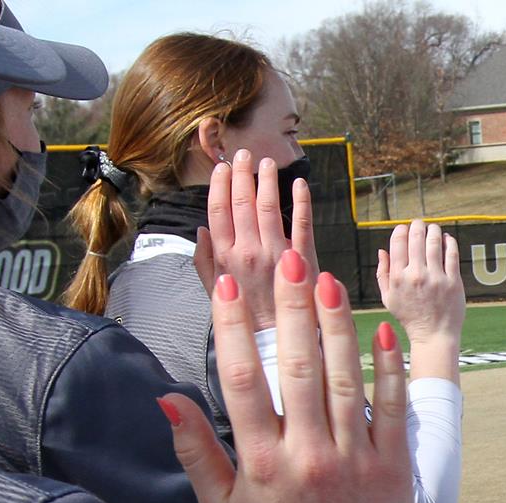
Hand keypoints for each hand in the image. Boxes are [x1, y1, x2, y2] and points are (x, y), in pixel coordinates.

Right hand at [165, 253, 411, 502]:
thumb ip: (196, 452)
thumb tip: (166, 397)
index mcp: (261, 464)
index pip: (242, 383)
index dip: (234, 331)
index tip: (228, 287)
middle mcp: (307, 457)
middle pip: (296, 369)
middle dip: (291, 309)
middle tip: (288, 258)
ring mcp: (354, 461)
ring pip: (343, 381)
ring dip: (336, 326)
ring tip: (328, 279)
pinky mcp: (393, 468)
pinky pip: (391, 411)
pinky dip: (386, 370)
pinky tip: (379, 331)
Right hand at [193, 151, 317, 333]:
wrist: (278, 343)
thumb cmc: (244, 320)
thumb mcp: (212, 294)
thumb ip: (204, 262)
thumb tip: (200, 231)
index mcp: (225, 258)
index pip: (218, 211)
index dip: (221, 185)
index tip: (223, 168)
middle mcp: (250, 252)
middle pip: (243, 203)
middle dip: (243, 175)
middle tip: (246, 155)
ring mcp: (279, 255)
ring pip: (270, 208)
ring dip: (268, 181)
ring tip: (268, 163)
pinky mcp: (304, 259)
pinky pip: (303, 224)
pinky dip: (303, 202)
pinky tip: (301, 184)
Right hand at [376, 219, 463, 380]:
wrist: (433, 337)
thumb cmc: (410, 317)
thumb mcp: (388, 297)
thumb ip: (382, 273)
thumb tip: (382, 249)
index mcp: (398, 278)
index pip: (399, 242)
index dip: (401, 230)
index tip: (404, 228)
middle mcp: (416, 275)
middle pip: (416, 237)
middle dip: (417, 226)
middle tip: (420, 224)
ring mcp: (436, 278)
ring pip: (434, 242)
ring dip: (433, 230)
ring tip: (433, 229)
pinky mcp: (453, 281)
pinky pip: (451, 254)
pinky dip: (449, 242)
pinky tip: (446, 239)